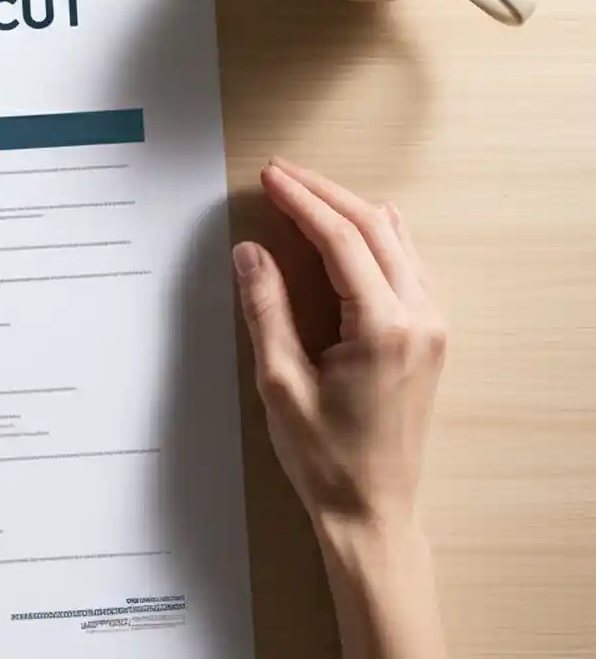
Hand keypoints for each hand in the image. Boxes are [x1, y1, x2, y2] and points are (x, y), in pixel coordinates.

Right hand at [233, 158, 447, 657]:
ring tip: (307, 194)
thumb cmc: (325, 458)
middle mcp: (420, 318)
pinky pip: (407, 265)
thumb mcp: (280, 383)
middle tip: (282, 174)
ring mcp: (432, 326)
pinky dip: (374, 237)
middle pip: (375, 228)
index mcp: (384, 328)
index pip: (341, 240)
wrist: (371, 509)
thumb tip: (251, 253)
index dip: (302, 202)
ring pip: (397, 241)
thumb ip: (266, 310)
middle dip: (326, 194)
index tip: (271, 179)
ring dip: (352, 210)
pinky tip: (347, 234)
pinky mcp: (430, 337)